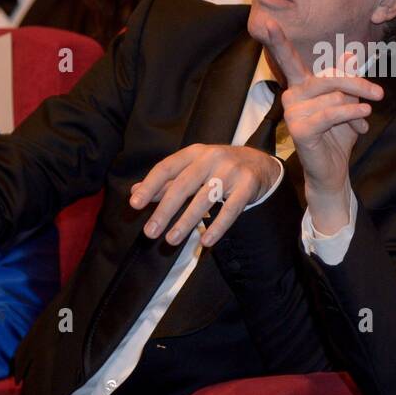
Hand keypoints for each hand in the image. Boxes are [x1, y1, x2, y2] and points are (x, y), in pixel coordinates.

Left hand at [131, 144, 282, 247]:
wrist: (260, 163)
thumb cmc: (219, 167)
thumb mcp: (193, 168)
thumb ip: (166, 181)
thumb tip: (135, 192)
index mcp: (194, 153)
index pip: (166, 168)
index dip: (149, 186)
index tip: (135, 204)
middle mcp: (211, 158)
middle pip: (183, 186)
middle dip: (165, 211)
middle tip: (150, 233)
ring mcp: (231, 171)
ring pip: (205, 199)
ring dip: (186, 222)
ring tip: (171, 240)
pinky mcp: (247, 185)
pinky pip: (231, 209)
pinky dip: (218, 226)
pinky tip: (205, 241)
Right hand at [251, 14, 381, 232]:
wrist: (334, 170)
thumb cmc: (338, 136)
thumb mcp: (346, 102)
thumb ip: (345, 78)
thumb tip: (350, 52)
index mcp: (301, 86)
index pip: (287, 58)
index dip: (276, 40)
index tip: (264, 21)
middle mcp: (292, 96)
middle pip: (329, 77)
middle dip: (357, 85)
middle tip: (379, 94)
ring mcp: (292, 113)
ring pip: (334, 96)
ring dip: (355, 108)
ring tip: (361, 121)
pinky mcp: (299, 129)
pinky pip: (331, 112)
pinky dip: (351, 113)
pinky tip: (363, 117)